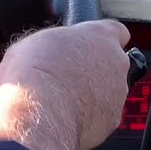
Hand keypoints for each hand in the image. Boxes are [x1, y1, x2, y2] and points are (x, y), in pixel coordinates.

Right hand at [0, 19, 131, 149]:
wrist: (37, 114)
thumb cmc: (32, 74)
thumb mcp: (33, 43)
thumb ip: (55, 43)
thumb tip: (49, 51)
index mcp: (100, 35)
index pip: (115, 30)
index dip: (101, 40)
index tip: (90, 46)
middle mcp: (116, 61)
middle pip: (113, 62)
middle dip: (94, 69)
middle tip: (68, 77)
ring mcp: (118, 91)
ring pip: (109, 90)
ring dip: (91, 94)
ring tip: (62, 101)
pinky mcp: (112, 118)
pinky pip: (103, 115)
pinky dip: (89, 117)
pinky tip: (65, 119)